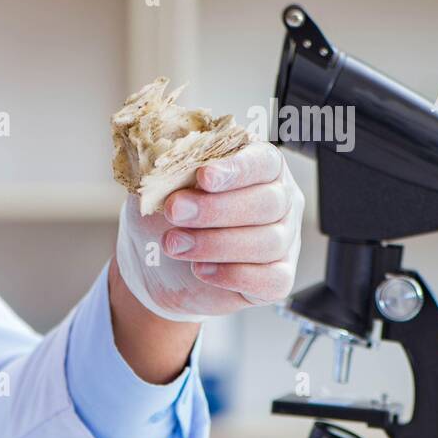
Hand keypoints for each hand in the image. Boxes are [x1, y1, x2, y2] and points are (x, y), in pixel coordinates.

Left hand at [115, 141, 304, 321]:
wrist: (153, 266)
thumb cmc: (163, 217)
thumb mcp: (158, 188)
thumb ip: (171, 169)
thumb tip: (172, 158)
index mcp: (257, 167)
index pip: (263, 161)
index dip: (236, 169)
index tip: (202, 176)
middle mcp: (279, 200)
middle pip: (268, 202)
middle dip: (216, 209)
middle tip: (174, 212)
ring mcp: (283, 240)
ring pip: (269, 241)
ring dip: (216, 244)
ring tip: (174, 245)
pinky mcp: (277, 278)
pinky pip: (272, 279)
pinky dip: (235, 275)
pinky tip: (200, 270)